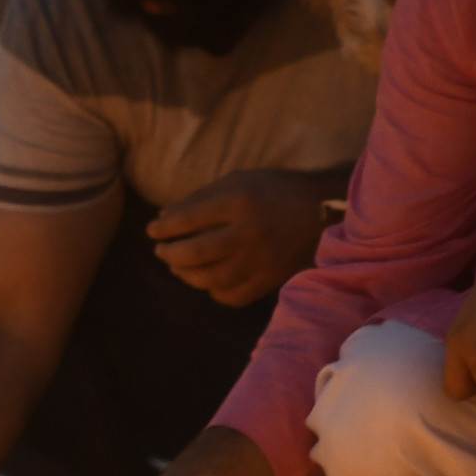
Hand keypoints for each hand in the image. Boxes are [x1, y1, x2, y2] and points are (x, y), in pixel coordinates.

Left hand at [146, 170, 332, 305]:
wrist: (324, 210)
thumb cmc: (275, 190)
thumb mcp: (239, 180)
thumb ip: (201, 198)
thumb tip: (163, 218)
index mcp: (239, 201)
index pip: (189, 219)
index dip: (164, 228)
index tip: (152, 230)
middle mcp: (249, 233)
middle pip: (196, 253)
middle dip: (170, 254)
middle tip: (161, 251)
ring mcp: (261, 260)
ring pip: (211, 279)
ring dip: (187, 275)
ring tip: (178, 266)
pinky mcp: (271, 279)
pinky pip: (233, 295)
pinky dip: (215, 291)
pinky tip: (209, 281)